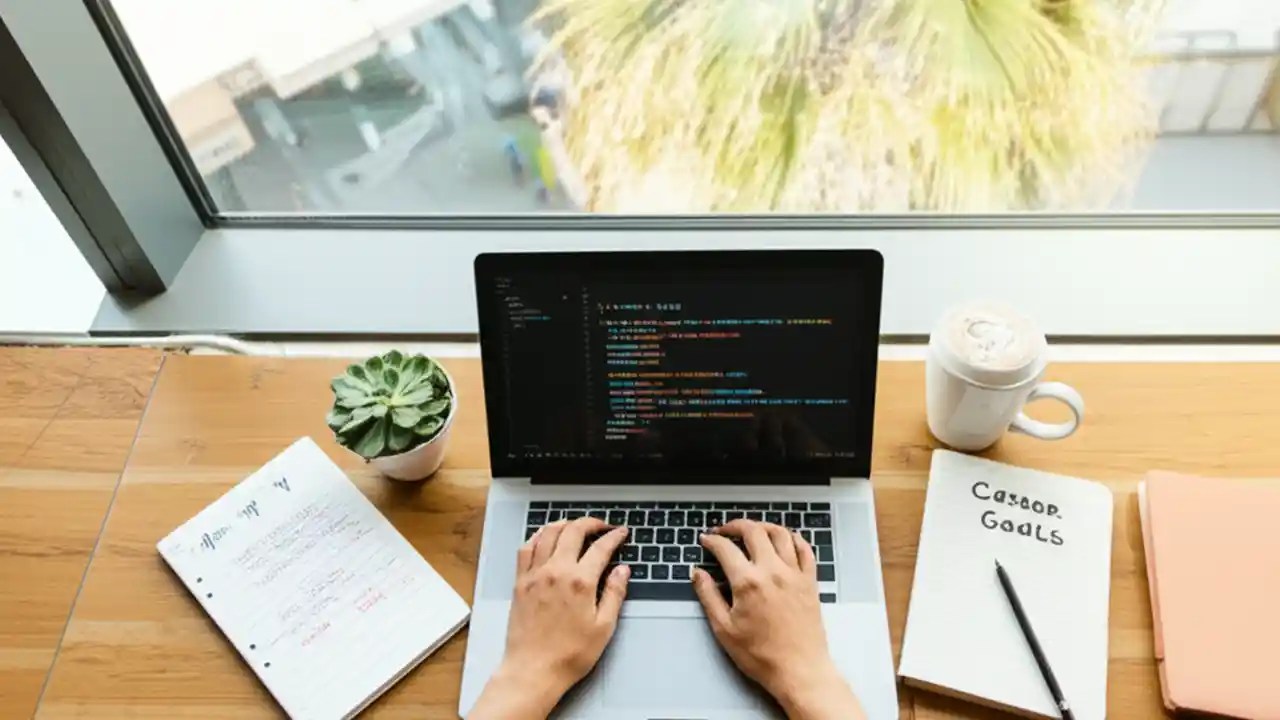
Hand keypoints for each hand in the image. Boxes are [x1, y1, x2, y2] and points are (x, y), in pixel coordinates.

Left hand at [469, 518, 629, 719]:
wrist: (533, 670)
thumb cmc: (568, 655)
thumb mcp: (603, 627)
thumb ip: (614, 593)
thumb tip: (622, 571)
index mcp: (580, 582)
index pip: (601, 547)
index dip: (614, 536)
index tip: (620, 533)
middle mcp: (556, 572)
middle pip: (574, 531)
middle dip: (591, 523)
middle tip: (601, 526)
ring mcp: (535, 575)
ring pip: (548, 533)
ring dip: (565, 523)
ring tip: (575, 525)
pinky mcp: (520, 582)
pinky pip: (526, 548)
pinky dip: (538, 536)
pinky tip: (545, 536)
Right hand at [694, 520, 864, 719]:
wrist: (799, 670)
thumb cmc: (762, 655)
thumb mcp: (724, 628)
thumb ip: (708, 596)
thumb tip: (697, 574)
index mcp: (748, 582)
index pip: (726, 548)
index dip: (712, 540)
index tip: (706, 540)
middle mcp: (773, 572)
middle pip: (754, 531)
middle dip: (735, 525)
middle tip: (725, 530)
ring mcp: (794, 574)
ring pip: (780, 534)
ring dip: (763, 526)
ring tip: (752, 530)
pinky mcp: (809, 582)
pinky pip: (805, 549)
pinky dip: (793, 538)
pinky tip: (786, 538)